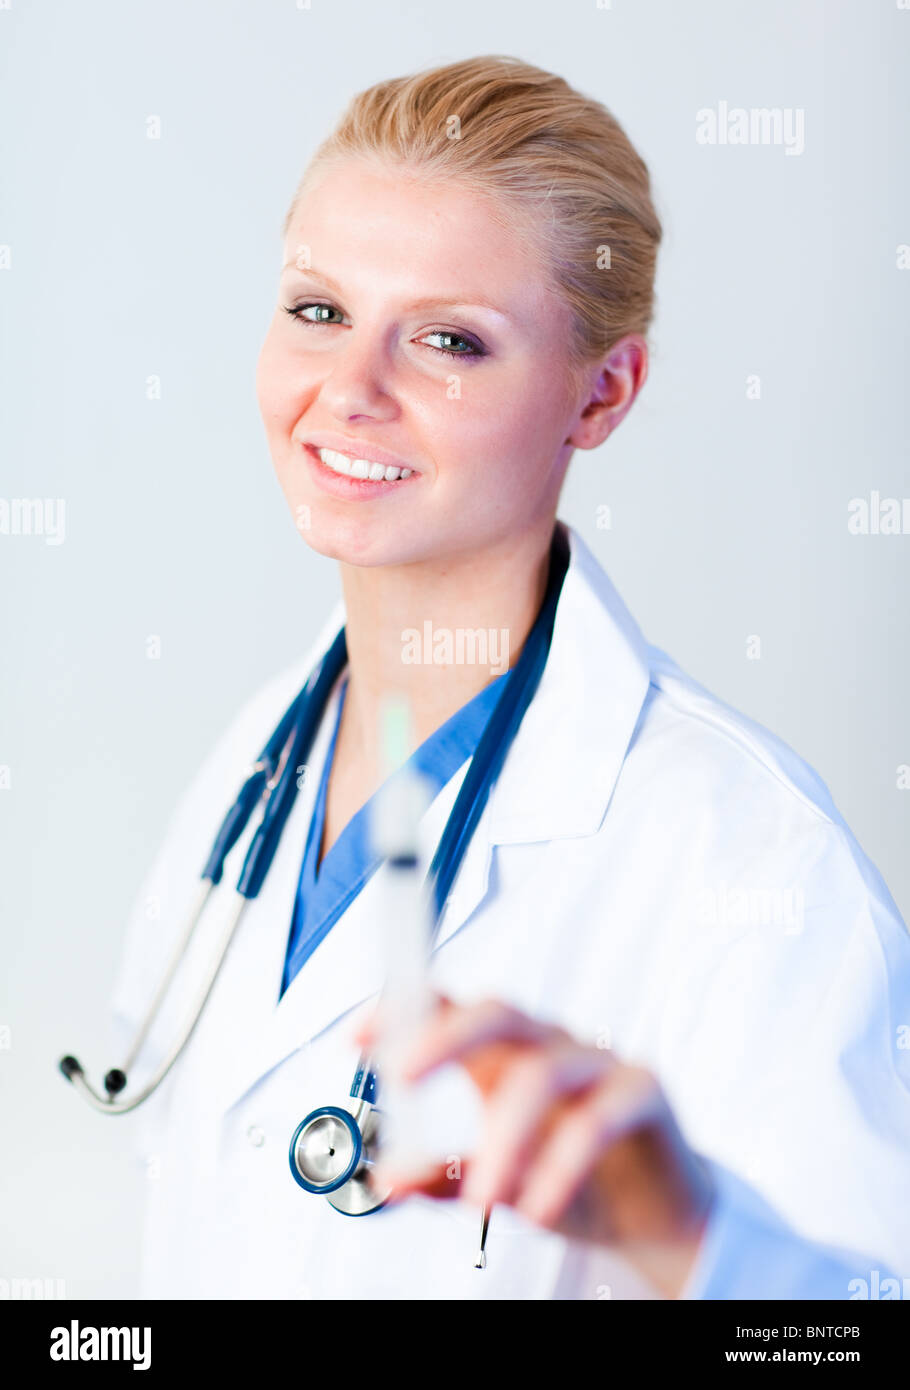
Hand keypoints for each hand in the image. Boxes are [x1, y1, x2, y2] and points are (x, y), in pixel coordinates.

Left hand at [355, 994, 715, 1297]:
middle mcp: (546, 1044)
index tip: (357, 1038)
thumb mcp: (497, 1178)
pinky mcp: (642, 1092)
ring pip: (540, 1073)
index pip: (450, 1007)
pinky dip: (559, 1167)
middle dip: (444, 1037)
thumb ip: (442, 1174)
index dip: (402, 1011)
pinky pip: (597, 1119)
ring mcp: (597, 1062)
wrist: (653, 1213)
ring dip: (502, 1139)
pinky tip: (537, 1208)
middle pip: (495, 1012)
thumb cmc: (572, 1176)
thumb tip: (385, 1178)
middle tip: (404, 1078)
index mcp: (503, 1053)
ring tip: (484, 1198)